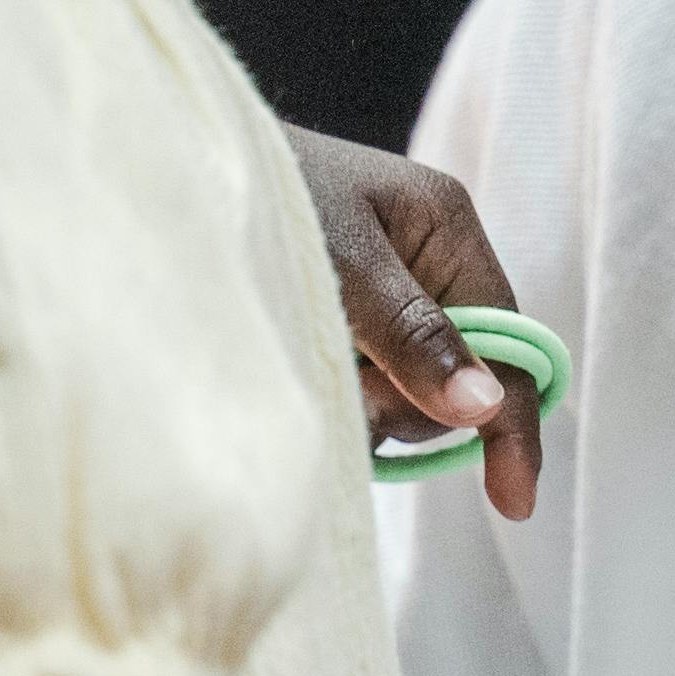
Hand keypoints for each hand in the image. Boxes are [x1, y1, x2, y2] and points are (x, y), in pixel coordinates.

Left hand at [282, 128, 546, 519]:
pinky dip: (342, 393)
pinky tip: (303, 371)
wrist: (161, 173)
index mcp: (446, 225)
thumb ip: (413, 336)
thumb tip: (485, 406)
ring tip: (312, 366)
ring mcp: (387, 289)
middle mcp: (427, 256)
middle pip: (461, 374)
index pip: (508, 339)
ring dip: (368, 402)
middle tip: (349, 389)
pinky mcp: (347, 315)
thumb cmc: (258, 195)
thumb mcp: (343, 265)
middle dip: (410, 403)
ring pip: (410, 388)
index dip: (512, 422)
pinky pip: (369, 382)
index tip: (513, 502)